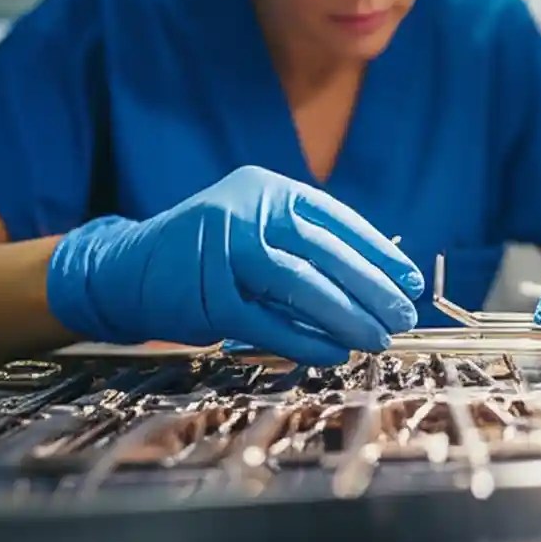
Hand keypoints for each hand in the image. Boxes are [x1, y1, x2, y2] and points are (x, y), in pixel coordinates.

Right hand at [46, 166, 422, 365]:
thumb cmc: (208, 252)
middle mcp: (246, 211)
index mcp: (267, 189)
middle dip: (372, 288)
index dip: (378, 252)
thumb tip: (378, 279)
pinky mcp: (208, 294)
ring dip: (346, 317)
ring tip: (378, 338)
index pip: (336, 219)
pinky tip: (335, 353)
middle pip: (324, 252)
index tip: (411, 281)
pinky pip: (269, 323)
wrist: (129, 268)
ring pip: (301, 286)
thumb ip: (304, 244)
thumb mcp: (255, 228)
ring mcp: (224, 251)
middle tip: (403, 315)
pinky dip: (306, 340)